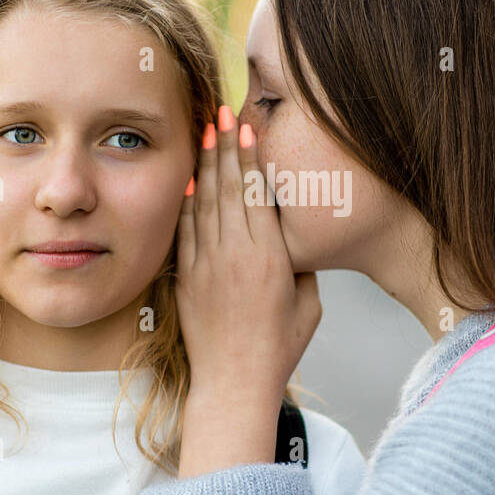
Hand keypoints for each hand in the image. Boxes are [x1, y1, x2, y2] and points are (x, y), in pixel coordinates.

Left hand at [174, 104, 321, 477]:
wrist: (235, 382)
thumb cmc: (280, 347)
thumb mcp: (309, 305)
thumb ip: (301, 267)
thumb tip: (292, 240)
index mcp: (272, 257)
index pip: (259, 193)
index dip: (251, 157)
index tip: (247, 127)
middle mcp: (237, 254)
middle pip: (230, 187)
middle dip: (225, 146)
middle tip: (221, 111)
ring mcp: (209, 264)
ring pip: (205, 202)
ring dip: (204, 164)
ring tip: (204, 132)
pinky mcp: (188, 278)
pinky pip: (186, 229)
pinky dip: (186, 200)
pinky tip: (187, 178)